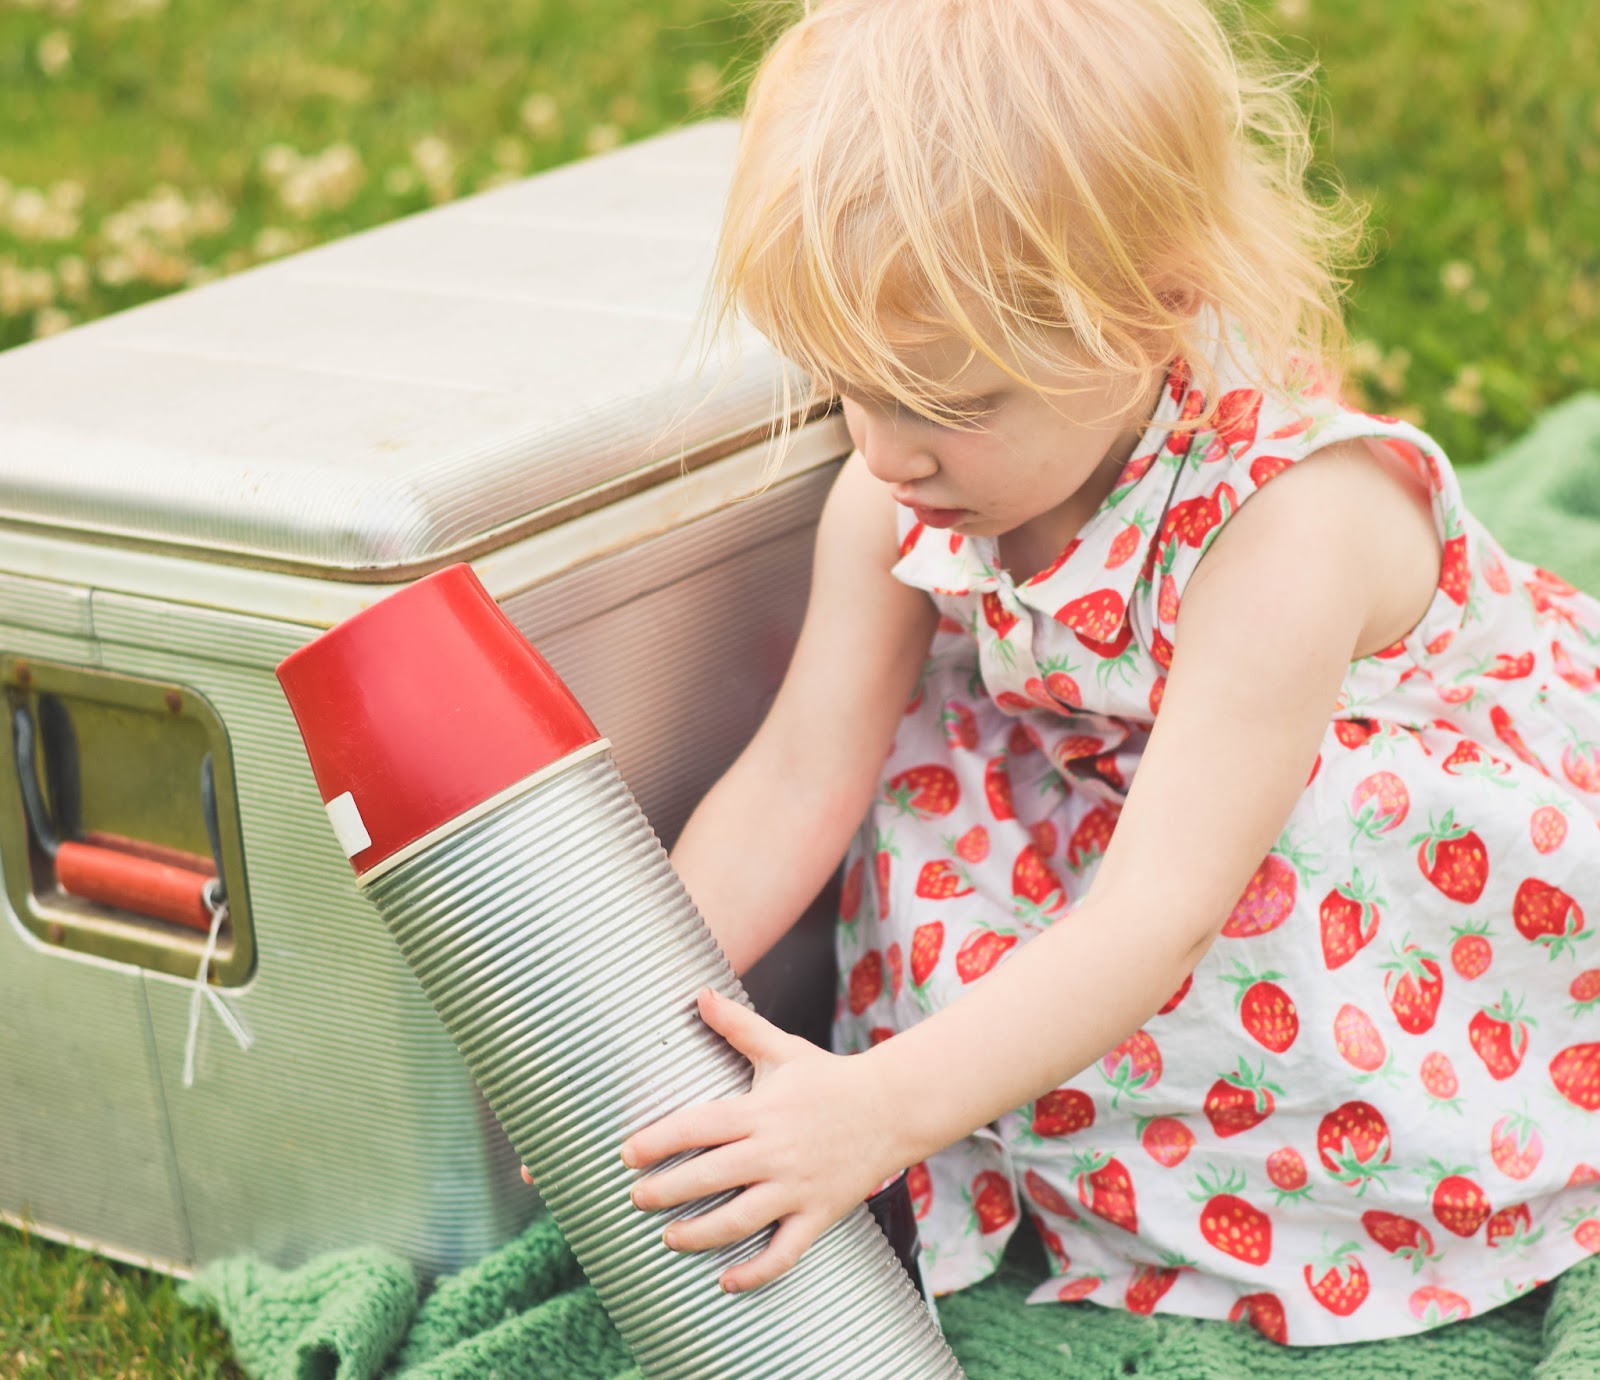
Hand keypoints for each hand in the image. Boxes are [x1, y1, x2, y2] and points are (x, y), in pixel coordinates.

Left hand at [620, 987, 903, 1293]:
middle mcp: (776, 1151)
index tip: (626, 1153)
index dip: (659, 1141)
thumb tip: (700, 994)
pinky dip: (756, 1272)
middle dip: (667, 1191)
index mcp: (761, 1111)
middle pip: (711, 1176)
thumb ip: (738, 1026)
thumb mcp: (783, 1049)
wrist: (892, 1108)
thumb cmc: (829, 1078)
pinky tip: (726, 1282)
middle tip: (635, 1198)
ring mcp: (798, 1187)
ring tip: (668, 1238)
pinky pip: (785, 1252)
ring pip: (741, 1220)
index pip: (699, 1126)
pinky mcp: (819, 1213)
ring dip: (699, 1234)